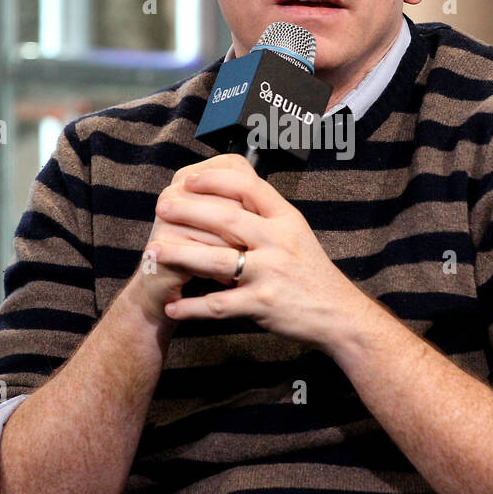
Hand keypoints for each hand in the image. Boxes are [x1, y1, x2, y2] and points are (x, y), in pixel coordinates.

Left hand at [145, 153, 375, 351]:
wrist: (339, 314)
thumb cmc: (311, 272)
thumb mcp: (296, 233)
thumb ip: (266, 215)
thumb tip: (231, 191)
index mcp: (286, 219)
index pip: (248, 186)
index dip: (215, 180)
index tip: (189, 179)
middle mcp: (278, 242)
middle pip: (226, 219)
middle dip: (188, 211)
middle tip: (161, 207)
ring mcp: (270, 274)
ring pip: (216, 261)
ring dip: (179, 256)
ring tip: (153, 252)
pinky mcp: (263, 305)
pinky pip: (219, 306)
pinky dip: (192, 307)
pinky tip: (173, 306)